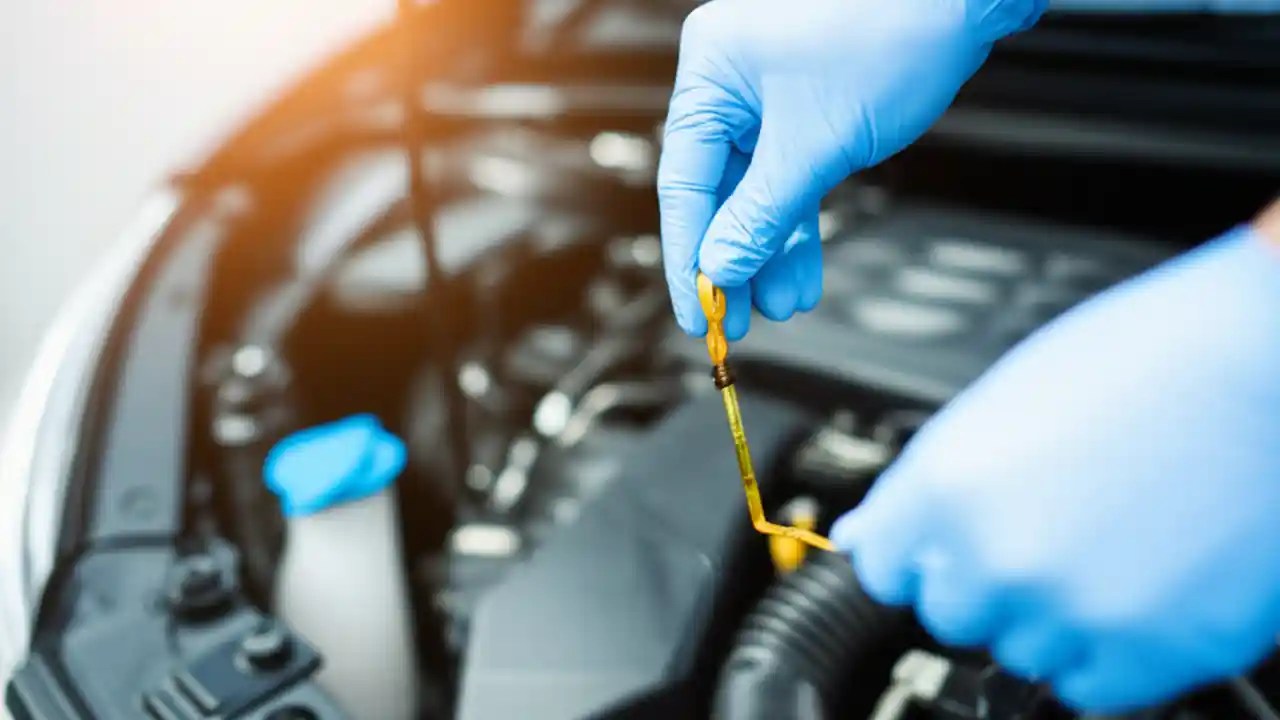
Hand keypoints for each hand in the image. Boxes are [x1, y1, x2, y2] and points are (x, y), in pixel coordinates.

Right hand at [657, 0, 1043, 336]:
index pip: (683, 182)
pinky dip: (794, 223)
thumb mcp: (813, 146)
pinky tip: (797, 269)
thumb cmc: (889, 33)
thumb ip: (760, 216)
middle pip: (716, 192)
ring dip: (768, 250)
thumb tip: (721, 270)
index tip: (700, 313)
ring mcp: (766, 95)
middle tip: (738, 319)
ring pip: (754, 192)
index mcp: (709, 71)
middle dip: (734, 260)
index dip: (690, 256)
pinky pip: (787, 178)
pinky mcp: (805, 109)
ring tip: (781, 303)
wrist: (962, 1)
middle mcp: (728, 81)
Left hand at [833, 224, 1279, 713]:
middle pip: (949, 613)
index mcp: (947, 487)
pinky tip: (1136, 584)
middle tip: (1048, 527)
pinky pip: (1090, 686)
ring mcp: (1074, 612)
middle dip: (986, 581)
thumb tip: (864, 533)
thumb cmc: (1151, 358)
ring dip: (1051, 613)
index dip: (916, 552)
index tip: (941, 545)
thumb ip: (926, 483)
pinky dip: (1106, 650)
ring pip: (1021, 650)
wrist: (1272, 360)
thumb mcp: (1007, 399)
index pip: (881, 567)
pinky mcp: (1154, 652)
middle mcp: (998, 558)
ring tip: (1108, 542)